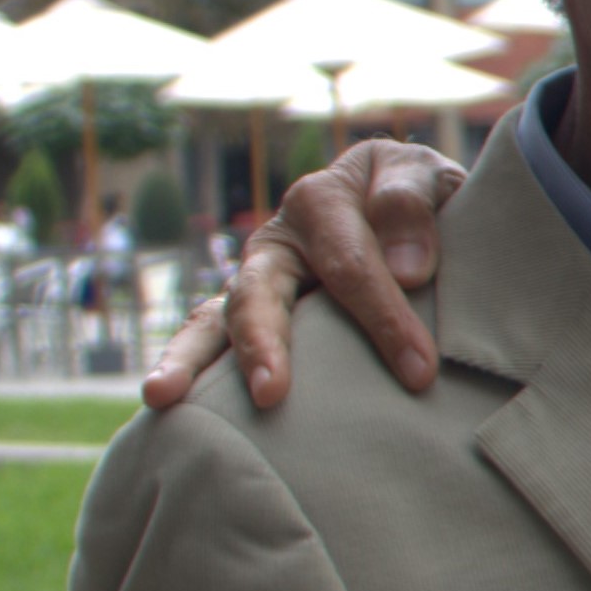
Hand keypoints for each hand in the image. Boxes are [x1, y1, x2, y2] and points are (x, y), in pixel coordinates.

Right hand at [147, 138, 464, 411]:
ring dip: (190, 359)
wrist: (406, 200)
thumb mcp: (428, 178)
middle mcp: (276, 243)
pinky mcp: (250, 317)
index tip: (418, 371)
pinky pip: (213, 343)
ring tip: (163, 397)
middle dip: (263, 344)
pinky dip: (190, 372)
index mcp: (320, 201)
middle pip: (258, 292)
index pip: (348, 265)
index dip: (383, 318)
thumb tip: (407, 270)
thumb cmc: (420, 197)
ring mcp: (255, 282)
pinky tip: (167, 412)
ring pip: (214, 319)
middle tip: (269, 394)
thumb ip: (412, 205)